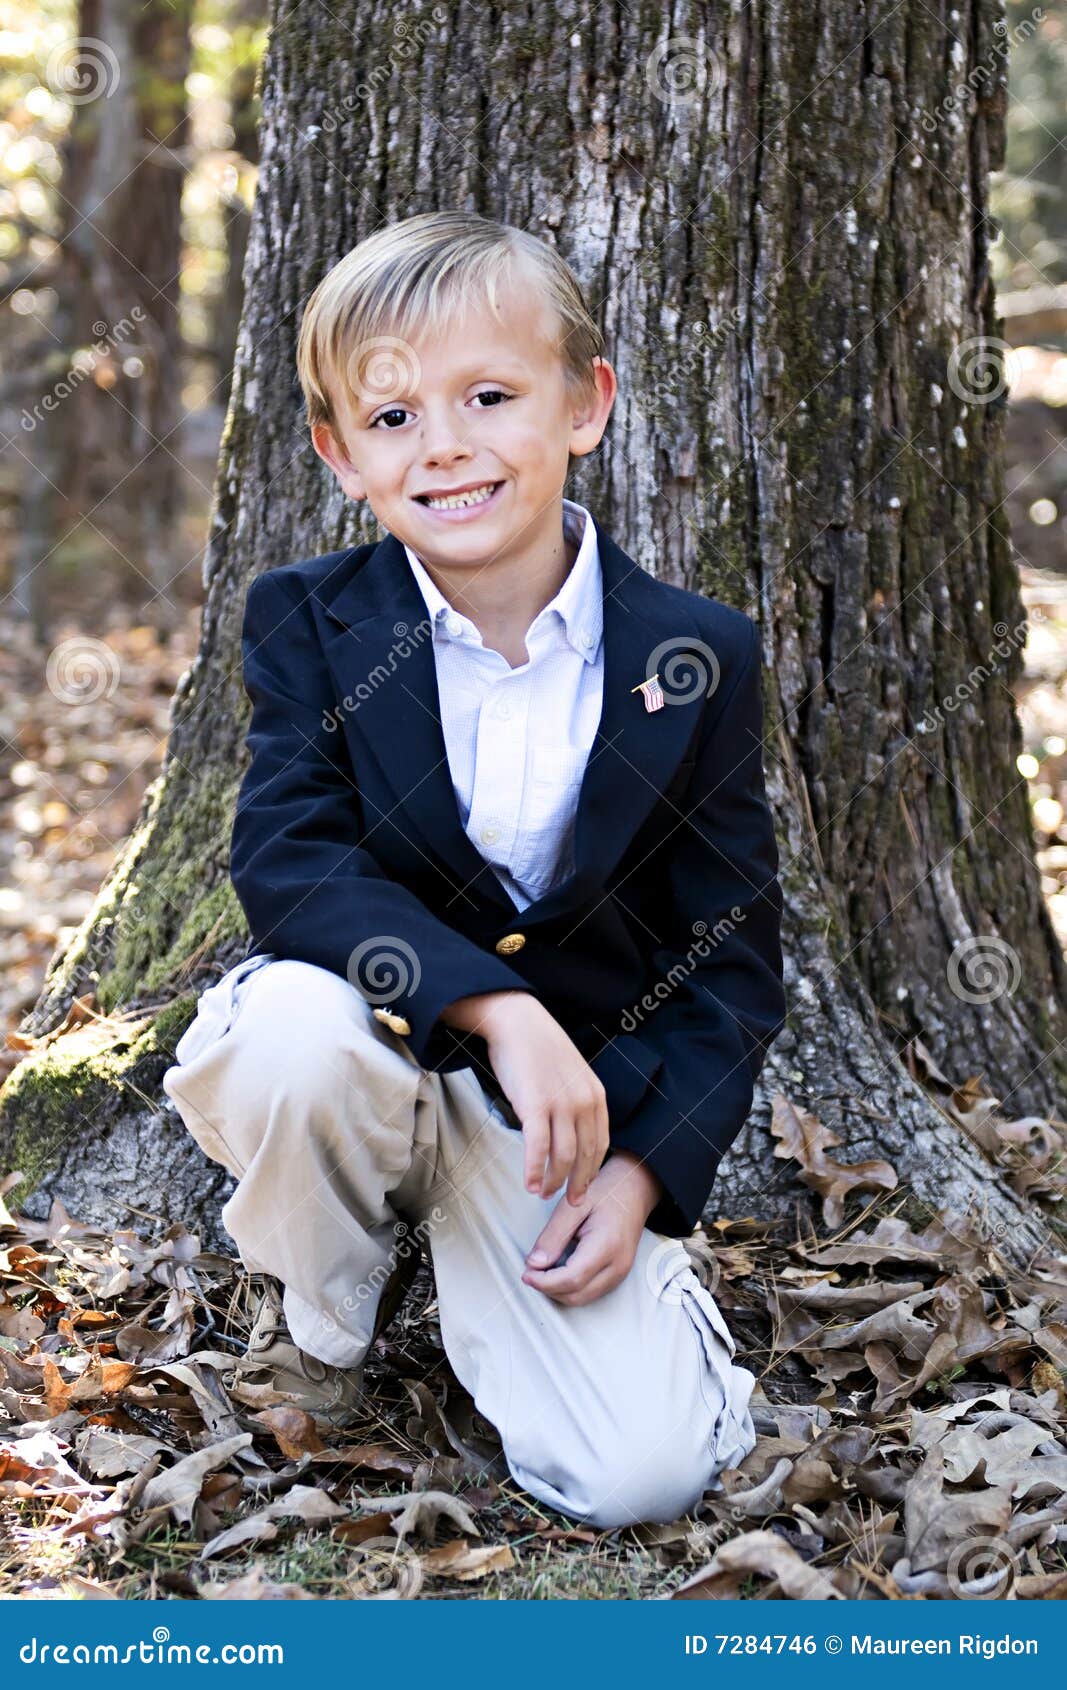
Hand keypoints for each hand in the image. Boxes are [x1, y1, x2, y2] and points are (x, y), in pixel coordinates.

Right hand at [444, 990, 608, 1202]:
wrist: (518, 1021)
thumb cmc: (539, 1048)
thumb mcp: (570, 1074)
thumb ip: (575, 1101)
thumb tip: (567, 1131)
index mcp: (596, 1095)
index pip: (600, 1144)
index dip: (592, 1171)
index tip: (584, 1187)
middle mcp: (584, 1102)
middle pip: (586, 1156)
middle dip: (577, 1184)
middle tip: (569, 1203)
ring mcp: (561, 1104)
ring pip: (563, 1158)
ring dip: (553, 1182)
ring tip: (542, 1193)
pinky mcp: (535, 1106)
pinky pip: (537, 1148)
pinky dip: (533, 1170)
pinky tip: (528, 1184)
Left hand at [520, 1150, 664, 1304]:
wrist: (634, 1190)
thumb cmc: (607, 1192)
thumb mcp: (573, 1206)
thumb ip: (553, 1236)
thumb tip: (534, 1263)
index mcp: (607, 1245)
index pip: (572, 1278)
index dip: (544, 1282)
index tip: (526, 1272)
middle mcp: (618, 1265)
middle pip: (576, 1295)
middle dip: (548, 1289)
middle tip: (530, 1271)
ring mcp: (620, 1273)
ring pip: (582, 1299)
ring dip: (558, 1291)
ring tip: (542, 1271)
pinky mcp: (618, 1275)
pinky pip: (590, 1292)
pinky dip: (570, 1288)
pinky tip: (558, 1271)